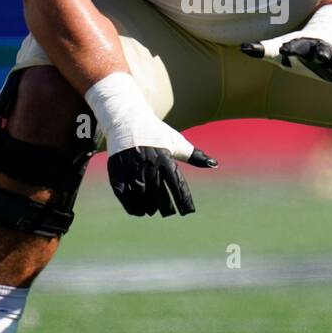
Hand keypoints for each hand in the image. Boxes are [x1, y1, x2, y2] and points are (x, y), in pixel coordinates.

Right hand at [84, 72, 217, 216]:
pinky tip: (138, 210)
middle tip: (169, 213)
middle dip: (166, 208)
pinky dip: (132, 207)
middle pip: (160, 195)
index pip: (177, 185)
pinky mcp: (116, 172)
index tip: (188, 212)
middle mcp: (149, 165)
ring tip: (153, 211)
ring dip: (149, 208)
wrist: (126, 119)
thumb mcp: (176, 142)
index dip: (184, 200)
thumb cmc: (155, 133)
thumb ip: (194, 156)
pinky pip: (124, 197)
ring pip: (143, 198)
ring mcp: (131, 169)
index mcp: (165, 158)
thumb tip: (214, 164)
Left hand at [241, 3, 331, 98]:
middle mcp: (321, 51)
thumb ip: (264, 49)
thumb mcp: (281, 47)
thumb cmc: (299, 46)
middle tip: (320, 54)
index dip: (290, 48)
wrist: (326, 38)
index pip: (296, 46)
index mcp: (304, 45)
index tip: (283, 50)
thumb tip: (243, 48)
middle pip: (322, 51)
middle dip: (321, 53)